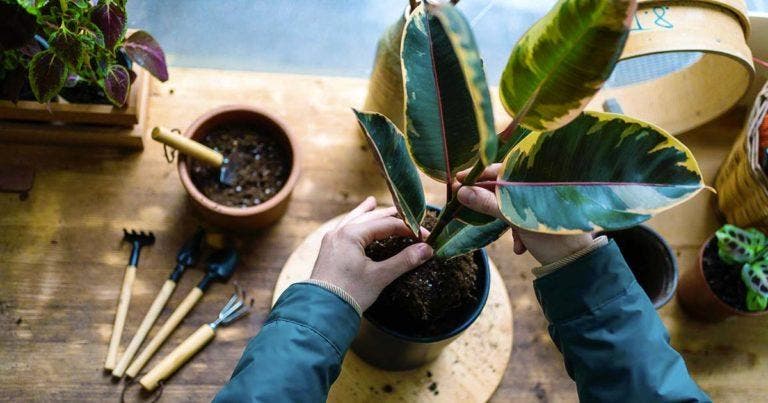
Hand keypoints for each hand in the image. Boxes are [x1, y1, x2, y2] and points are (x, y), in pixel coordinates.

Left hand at [310, 196, 432, 310]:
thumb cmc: (349, 293)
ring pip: (352, 220)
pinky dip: (353, 223)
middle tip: (406, 213)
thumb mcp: (380, 277)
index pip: (387, 225)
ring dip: (366, 213)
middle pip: (369, 217)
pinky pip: (343, 230)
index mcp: (351, 234)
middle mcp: (339, 232)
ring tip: (372, 202)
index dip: (408, 228)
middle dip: (389, 216)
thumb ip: (404, 261)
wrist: (321, 312)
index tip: (424, 237)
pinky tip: (353, 224)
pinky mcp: (328, 251)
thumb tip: (427, 250)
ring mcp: (331, 241)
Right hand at [455, 164, 593, 265]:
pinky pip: (523, 217)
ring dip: (507, 222)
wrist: (576, 263)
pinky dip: (518, 231)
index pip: (502, 169)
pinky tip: (520, 247)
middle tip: (468, 205)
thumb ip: (488, 203)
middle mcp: (540, 186)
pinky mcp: (543, 216)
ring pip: (513, 204)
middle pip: (505, 188)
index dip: (478, 174)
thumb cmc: (551, 237)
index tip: (458, 180)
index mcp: (537, 179)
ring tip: (513, 241)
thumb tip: (461, 192)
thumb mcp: (516, 219)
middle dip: (491, 203)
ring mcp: (542, 201)